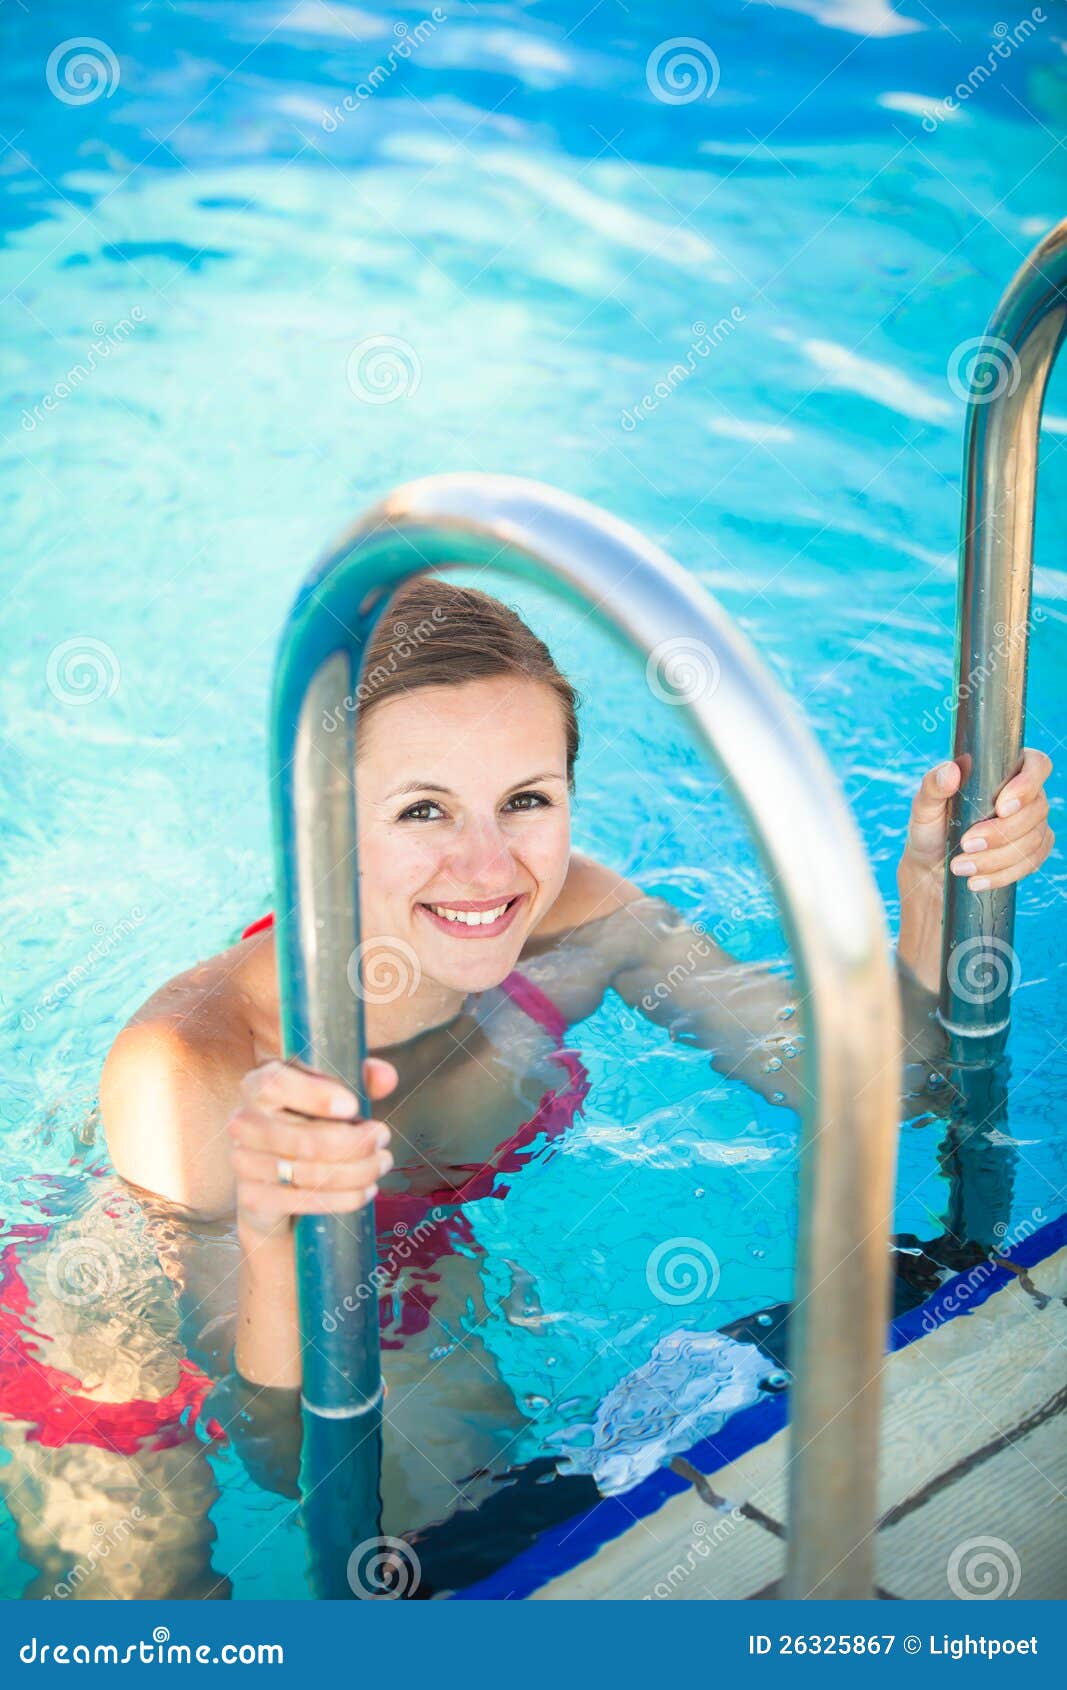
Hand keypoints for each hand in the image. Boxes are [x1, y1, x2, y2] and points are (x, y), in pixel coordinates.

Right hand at [228, 1057, 398, 1239]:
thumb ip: (358, 1079)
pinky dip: (344, 1198)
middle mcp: (243, 1123)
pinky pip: (305, 1201)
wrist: (272, 1176)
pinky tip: (366, 1190)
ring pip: (310, 1173)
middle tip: (383, 1137)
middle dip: (355, 1143)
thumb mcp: (331, 1094)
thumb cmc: (307, 1121)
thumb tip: (387, 1077)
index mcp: (258, 1085)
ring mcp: (243, 1162)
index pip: (277, 1085)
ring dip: (357, 1171)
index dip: (316, 1096)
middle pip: (304, 1139)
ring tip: (382, 1163)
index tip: (353, 1105)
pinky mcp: (253, 1198)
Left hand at [900, 748, 1053, 897]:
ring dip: (996, 858)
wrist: (933, 865)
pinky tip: (976, 881)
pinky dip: (1001, 875)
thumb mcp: (924, 806)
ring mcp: (1033, 825)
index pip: (1037, 765)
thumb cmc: (931, 827)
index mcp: (1005, 772)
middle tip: (966, 844)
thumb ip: (933, 785)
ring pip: (1032, 841)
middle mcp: (1027, 796)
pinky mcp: (1032, 852)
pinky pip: (1030, 864)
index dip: (1027, 784)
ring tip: (960, 867)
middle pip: (1036, 809)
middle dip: (1001, 832)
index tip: (1000, 807)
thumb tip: (952, 771)